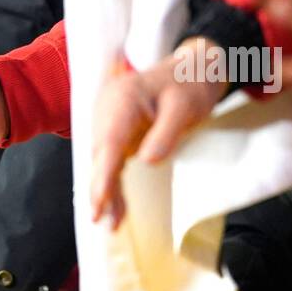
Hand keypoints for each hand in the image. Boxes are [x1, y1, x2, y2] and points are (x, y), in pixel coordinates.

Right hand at [89, 39, 225, 229]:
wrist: (192, 68)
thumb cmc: (190, 83)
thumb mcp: (186, 105)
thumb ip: (166, 132)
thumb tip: (147, 161)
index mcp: (122, 99)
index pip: (108, 142)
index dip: (103, 174)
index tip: (100, 201)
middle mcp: (107, 109)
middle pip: (99, 155)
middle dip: (100, 189)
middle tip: (104, 222)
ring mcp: (108, 120)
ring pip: (101, 160)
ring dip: (104, 190)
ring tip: (109, 221)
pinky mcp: (115, 130)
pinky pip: (109, 158)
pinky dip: (110, 180)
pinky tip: (113, 203)